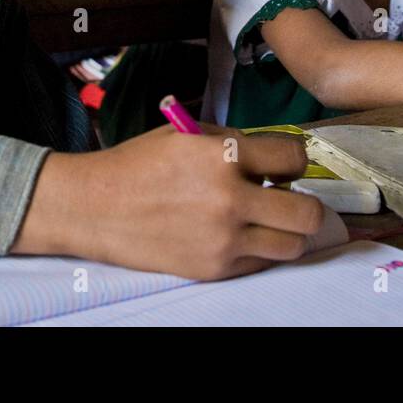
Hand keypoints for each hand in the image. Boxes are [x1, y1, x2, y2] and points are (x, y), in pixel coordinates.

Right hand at [13, 125, 323, 279]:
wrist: (95, 206)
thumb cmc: (138, 165)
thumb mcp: (187, 134)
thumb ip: (235, 142)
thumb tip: (274, 155)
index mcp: (224, 155)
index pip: (295, 158)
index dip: (294, 159)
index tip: (285, 163)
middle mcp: (229, 199)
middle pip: (307, 212)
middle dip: (307, 203)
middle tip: (291, 197)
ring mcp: (223, 238)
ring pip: (292, 244)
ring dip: (288, 231)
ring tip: (269, 220)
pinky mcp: (213, 267)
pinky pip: (260, 262)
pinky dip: (259, 249)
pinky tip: (240, 234)